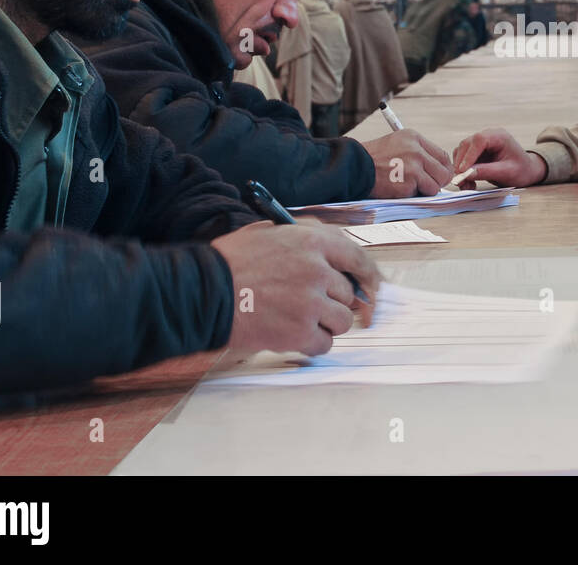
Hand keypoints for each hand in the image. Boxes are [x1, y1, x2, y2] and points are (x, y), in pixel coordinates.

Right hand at [213, 221, 381, 354]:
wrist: (203, 292)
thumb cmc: (230, 262)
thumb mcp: (269, 232)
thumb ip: (305, 238)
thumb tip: (334, 254)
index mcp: (312, 241)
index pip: (358, 257)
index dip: (369, 276)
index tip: (373, 288)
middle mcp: (317, 270)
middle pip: (349, 294)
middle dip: (334, 302)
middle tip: (311, 306)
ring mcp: (310, 302)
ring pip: (341, 321)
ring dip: (325, 325)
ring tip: (297, 320)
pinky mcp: (299, 331)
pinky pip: (324, 344)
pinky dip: (312, 344)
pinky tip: (292, 336)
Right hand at [363, 129, 452, 196]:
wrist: (355, 166)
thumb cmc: (374, 158)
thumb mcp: (397, 143)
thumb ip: (418, 153)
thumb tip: (438, 170)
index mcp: (414, 138)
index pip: (443, 156)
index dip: (444, 169)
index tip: (440, 176)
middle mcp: (416, 150)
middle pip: (444, 171)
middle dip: (439, 181)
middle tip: (428, 186)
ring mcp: (413, 167)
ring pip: (436, 185)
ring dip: (426, 189)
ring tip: (409, 185)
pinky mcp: (408, 182)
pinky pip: (421, 193)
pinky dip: (413, 194)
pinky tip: (399, 188)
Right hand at [451, 128, 547, 186]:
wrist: (527, 171)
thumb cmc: (522, 170)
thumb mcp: (506, 172)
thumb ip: (487, 171)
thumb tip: (467, 174)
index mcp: (499, 136)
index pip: (479, 140)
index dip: (469, 155)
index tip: (462, 171)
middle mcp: (488, 136)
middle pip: (467, 145)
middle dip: (461, 164)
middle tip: (461, 182)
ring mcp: (481, 143)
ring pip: (461, 152)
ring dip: (460, 169)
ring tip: (466, 185)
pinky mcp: (476, 152)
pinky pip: (463, 159)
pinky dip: (462, 171)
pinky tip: (469, 182)